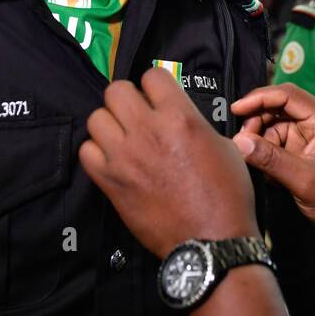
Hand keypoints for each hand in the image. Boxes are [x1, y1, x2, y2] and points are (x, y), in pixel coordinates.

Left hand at [80, 67, 258, 258]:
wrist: (211, 240)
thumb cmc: (227, 194)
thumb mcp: (225, 146)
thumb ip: (196, 124)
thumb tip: (180, 119)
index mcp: (180, 117)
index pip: (152, 75)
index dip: (156, 85)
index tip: (159, 98)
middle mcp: (147, 130)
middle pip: (116, 90)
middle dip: (128, 99)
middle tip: (138, 115)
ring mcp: (123, 156)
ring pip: (96, 118)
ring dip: (110, 124)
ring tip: (124, 138)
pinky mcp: (109, 181)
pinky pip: (86, 151)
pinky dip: (97, 152)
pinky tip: (113, 160)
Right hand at [231, 83, 314, 246]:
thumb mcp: (303, 180)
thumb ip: (271, 160)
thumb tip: (240, 142)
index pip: (287, 95)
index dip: (259, 98)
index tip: (237, 109)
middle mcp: (314, 122)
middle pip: (276, 107)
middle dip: (257, 122)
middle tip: (243, 144)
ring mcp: (306, 136)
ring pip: (271, 126)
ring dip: (260, 142)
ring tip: (259, 165)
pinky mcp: (298, 150)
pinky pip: (273, 143)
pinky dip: (265, 155)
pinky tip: (270, 175)